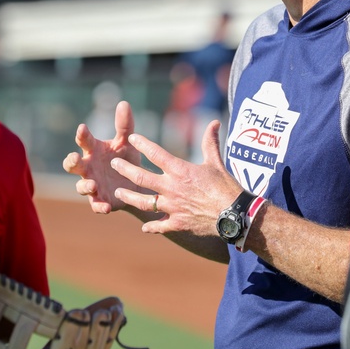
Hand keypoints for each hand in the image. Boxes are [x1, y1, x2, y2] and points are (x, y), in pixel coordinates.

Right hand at [63, 101, 146, 213]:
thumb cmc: (126, 158)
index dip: (82, 135)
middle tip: (75, 159)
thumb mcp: (127, 142)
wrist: (138, 183)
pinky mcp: (100, 200)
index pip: (84, 141)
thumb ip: (124, 125)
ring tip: (93, 184)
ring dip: (85, 186)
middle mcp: (88, 167)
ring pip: (81, 187)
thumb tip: (124, 103)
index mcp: (93, 150)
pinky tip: (106, 208)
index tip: (83, 128)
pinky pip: (96, 205)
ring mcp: (92, 184)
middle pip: (72, 165)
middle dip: (71, 162)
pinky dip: (99, 206)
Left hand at [111, 120, 243, 237]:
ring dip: (129, 196)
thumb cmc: (226, 186)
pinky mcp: (177, 224)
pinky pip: (159, 225)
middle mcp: (172, 188)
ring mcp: (172, 207)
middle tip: (114, 164)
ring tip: (119, 192)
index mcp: (180, 171)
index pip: (156, 154)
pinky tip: (144, 226)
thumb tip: (214, 122)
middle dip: (125, 169)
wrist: (235, 215)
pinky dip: (151, 226)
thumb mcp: (216, 162)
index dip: (142, 144)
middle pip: (141, 177)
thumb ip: (210, 142)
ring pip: (144, 202)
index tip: (131, 138)